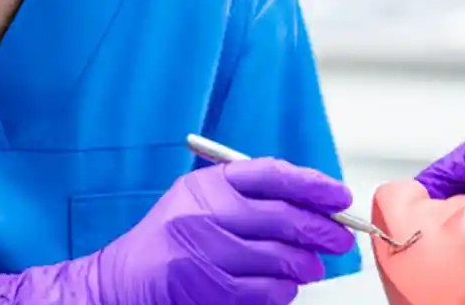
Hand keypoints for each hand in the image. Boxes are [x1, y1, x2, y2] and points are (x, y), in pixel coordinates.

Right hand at [0, 158, 356, 304]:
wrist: (124, 280)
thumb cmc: (173, 240)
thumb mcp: (202, 203)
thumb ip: (250, 198)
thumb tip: (314, 205)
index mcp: (207, 184)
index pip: (270, 174)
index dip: (312, 184)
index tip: (338, 195)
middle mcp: (205, 211)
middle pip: (283, 216)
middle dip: (322, 229)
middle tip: (340, 238)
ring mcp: (206, 250)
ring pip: (281, 257)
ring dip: (306, 265)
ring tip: (310, 266)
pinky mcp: (209, 286)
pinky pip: (267, 289)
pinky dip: (284, 290)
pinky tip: (283, 286)